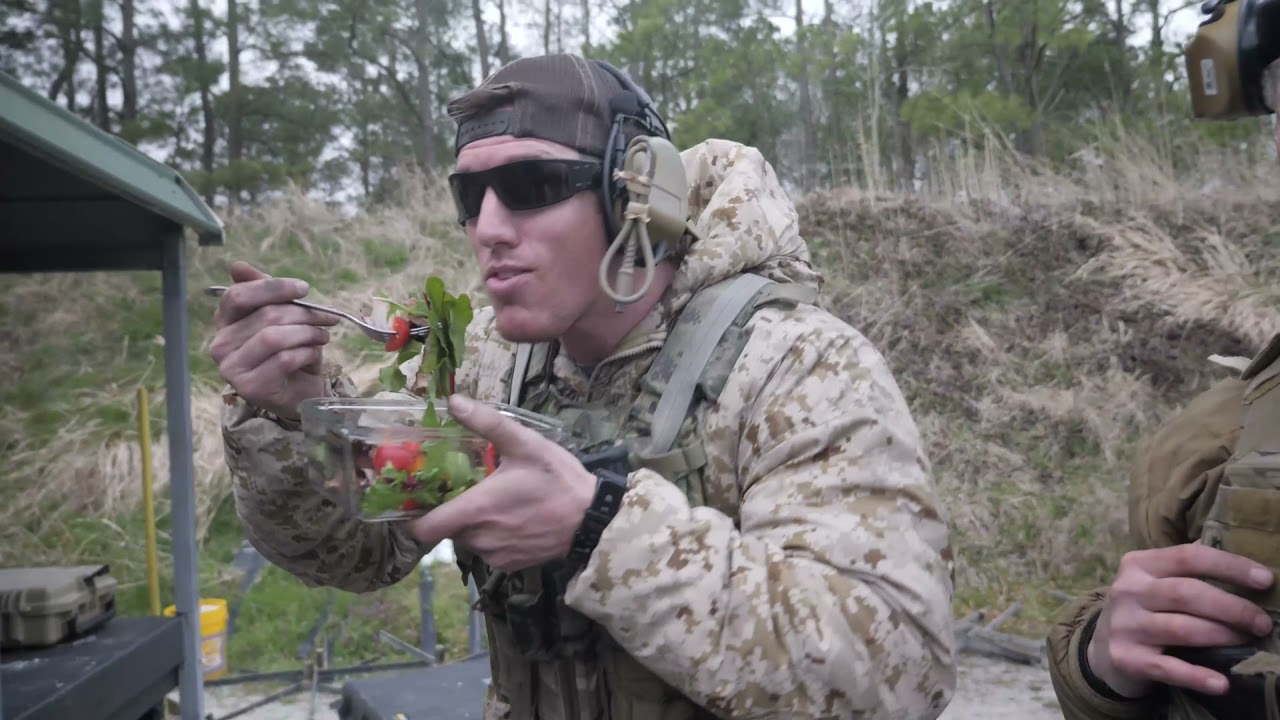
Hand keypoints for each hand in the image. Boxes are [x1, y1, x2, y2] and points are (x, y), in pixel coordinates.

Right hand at [209, 261, 338, 419]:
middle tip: (328, 318)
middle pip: (265, 316)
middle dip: (303, 314)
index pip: (238, 296)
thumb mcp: (281, 318)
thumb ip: (264, 292)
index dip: (272, 288)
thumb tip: (238, 266)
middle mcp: (220, 345)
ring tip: (323, 336)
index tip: (304, 289)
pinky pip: (284, 359)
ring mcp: (232, 369)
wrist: (299, 394)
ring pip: (274, 337)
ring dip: (308, 333)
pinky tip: (313, 355)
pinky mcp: (250, 387)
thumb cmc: (289, 351)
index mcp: (225, 322)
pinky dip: (307, 353)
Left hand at [408, 394, 597, 571]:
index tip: (422, 498)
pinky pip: (488, 551)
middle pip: (448, 530)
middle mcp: (479, 538)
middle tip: (471, 489)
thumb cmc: (558, 479)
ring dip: (475, 525)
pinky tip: (514, 520)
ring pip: (468, 540)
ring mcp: (495, 555)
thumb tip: (453, 400)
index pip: (423, 528)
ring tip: (497, 503)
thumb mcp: (525, 444)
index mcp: (476, 510)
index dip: (416, 516)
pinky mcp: (510, 566)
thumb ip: (487, 422)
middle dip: (454, 511)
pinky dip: (493, 538)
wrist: (593, 519)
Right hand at [1088, 543, 1273, 697]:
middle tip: (1262, 623)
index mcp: (1138, 564)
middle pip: (1187, 593)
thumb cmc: (1144, 609)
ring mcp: (1124, 626)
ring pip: (1181, 629)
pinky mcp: (1126, 658)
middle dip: (1232, 608)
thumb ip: (1186, 568)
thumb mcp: (1154, 580)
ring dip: (1222, 635)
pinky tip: (1221, 683)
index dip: (1230, 567)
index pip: (1188, 557)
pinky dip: (1196, 676)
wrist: (1102, 649)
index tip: (1265, 580)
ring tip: (1248, 641)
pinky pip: (1167, 668)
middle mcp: (1127, 591)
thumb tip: (1245, 566)